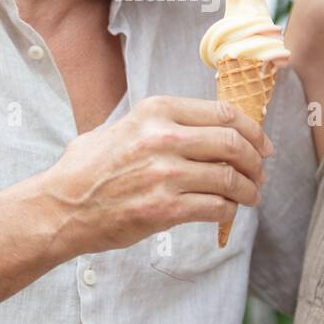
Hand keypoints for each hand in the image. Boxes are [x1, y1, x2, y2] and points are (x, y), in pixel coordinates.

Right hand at [48, 95, 272, 255]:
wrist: (61, 207)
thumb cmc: (87, 168)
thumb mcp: (121, 126)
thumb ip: (158, 123)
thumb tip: (200, 128)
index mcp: (156, 111)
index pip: (222, 113)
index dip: (252, 129)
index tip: (262, 143)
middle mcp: (163, 138)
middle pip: (233, 143)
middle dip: (256, 160)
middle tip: (260, 172)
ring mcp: (165, 174)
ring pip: (230, 178)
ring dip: (249, 189)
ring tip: (250, 195)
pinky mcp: (165, 209)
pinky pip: (215, 207)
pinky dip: (229, 211)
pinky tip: (228, 212)